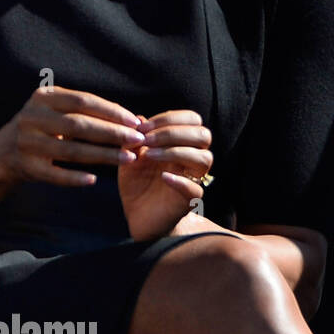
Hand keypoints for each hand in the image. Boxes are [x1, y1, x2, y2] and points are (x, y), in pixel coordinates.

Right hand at [0, 86, 145, 186]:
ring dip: (103, 155)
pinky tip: (93, 180)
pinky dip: (74, 178)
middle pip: (79, 125)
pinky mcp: (26, 166)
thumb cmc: (42, 128)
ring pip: (71, 151)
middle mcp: (32, 118)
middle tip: (138, 140)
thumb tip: (134, 120)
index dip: (111, 111)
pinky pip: (55, 174)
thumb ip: (88, 112)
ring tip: (128, 158)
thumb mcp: (56, 110)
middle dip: (112, 133)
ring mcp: (27, 143)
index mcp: (42, 98)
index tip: (135, 121)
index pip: (82, 101)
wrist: (2, 152)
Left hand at [117, 110, 213, 240]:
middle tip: (147, 139)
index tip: (144, 126)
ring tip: (148, 155)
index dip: (170, 118)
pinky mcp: (188, 201)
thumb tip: (139, 118)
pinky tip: (163, 177)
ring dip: (175, 152)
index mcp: (180, 145)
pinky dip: (180, 180)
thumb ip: (134, 139)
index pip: (192, 121)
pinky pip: (195, 188)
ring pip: (204, 158)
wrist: (138, 216)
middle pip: (203, 135)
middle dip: (173, 132)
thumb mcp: (129, 157)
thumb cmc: (137, 183)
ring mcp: (192, 179)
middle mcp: (190, 160)